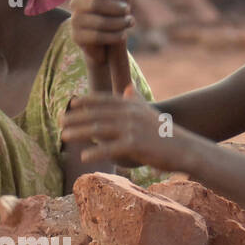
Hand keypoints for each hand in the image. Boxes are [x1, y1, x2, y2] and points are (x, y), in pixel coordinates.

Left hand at [61, 86, 194, 170]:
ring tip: (64, 136)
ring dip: (79, 132)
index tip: (71, 102)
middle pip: (97, 114)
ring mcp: (132, 128)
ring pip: (99, 129)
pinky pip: (110, 148)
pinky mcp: (135, 145)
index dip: (87, 100)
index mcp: (132, 105)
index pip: (105, 100)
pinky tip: (83, 156)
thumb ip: (137, 100)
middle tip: (59, 121)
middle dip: (76, 117)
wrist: (185, 149)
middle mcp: (130, 114)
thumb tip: (129, 88)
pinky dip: (95, 151)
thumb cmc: (165, 134)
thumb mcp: (149, 113)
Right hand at [69, 0, 134, 65]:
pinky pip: (96, 36)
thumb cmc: (113, 18)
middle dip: (115, 8)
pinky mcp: (76, 36)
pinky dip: (113, 36)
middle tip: (128, 10)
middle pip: (94, 2)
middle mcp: (77, 2)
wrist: (107, 46)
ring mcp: (75, 20)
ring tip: (129, 22)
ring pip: (97, 21)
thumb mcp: (121, 3)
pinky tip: (122, 35)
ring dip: (118, 23)